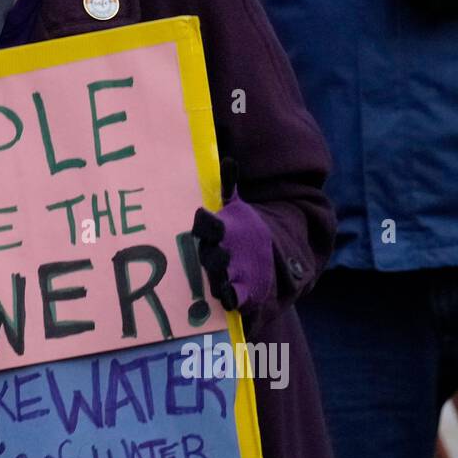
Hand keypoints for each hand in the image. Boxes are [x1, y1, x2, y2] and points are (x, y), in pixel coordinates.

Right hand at [190, 159, 275, 314]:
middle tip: (220, 249)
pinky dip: (228, 296)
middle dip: (211, 252)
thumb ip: (230, 188)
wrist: (255, 261)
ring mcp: (223, 273)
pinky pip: (229, 296)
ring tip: (223, 271)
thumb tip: (229, 161)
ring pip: (215, 274)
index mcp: (215, 232)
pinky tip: (230, 296)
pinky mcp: (235, 291)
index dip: (204, 222)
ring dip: (217, 274)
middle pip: (206, 253)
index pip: (205, 225)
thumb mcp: (238, 209)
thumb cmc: (239, 232)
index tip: (202, 215)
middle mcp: (214, 253)